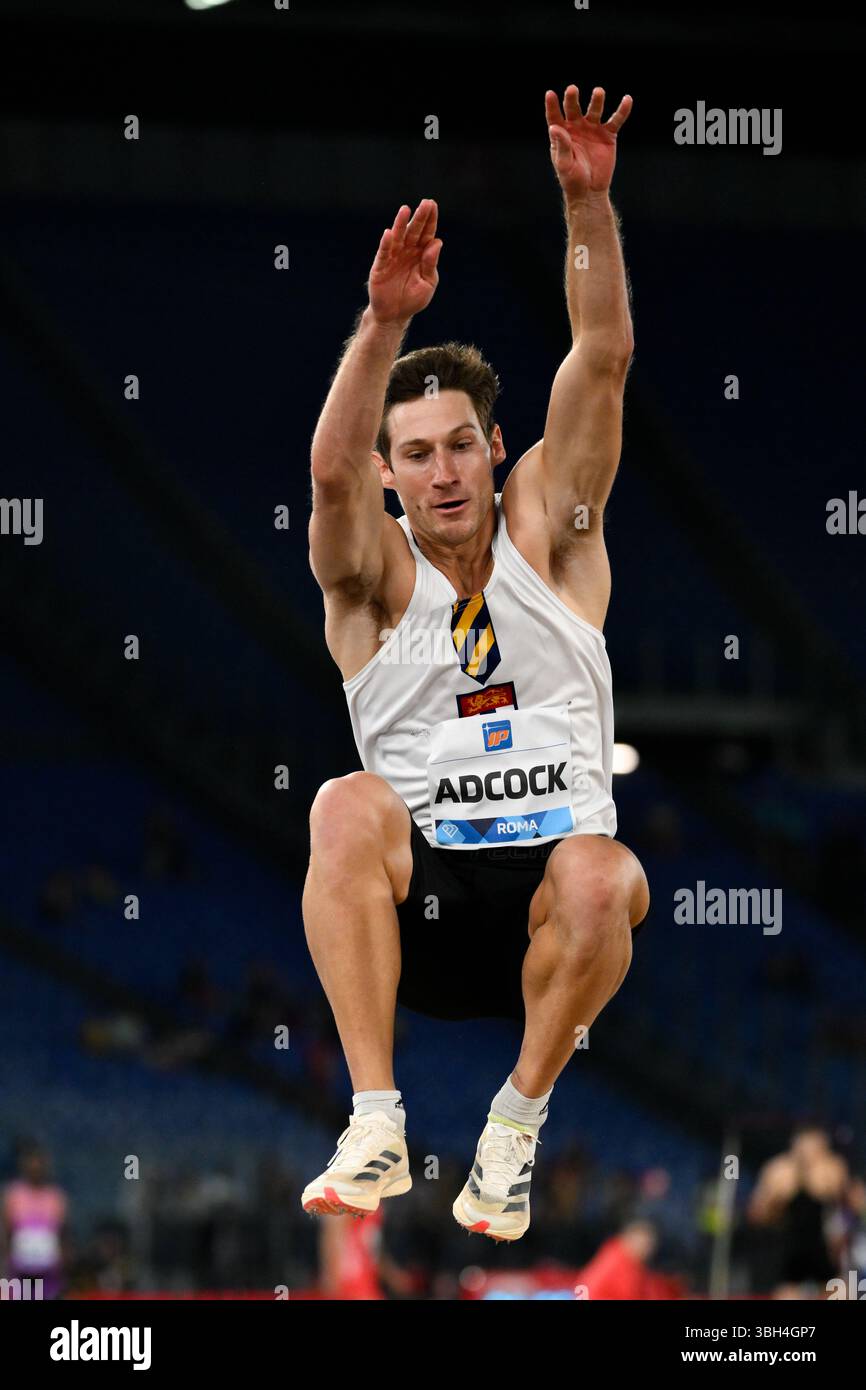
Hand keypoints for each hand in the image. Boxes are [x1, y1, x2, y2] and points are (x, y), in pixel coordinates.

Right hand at [367, 199, 441, 324]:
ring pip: (398, 237)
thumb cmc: (413, 299)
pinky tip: (389, 233)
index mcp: (421, 254)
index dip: (430, 220)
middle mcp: (407, 251)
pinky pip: (384, 253)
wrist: (394, 315)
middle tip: (426, 203)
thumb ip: (431, 264)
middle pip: (414, 231)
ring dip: (401, 224)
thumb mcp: (427, 283)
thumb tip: (437, 242)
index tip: (433, 206)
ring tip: (406, 209)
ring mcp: (393, 257)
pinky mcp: (380, 266)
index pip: (427, 234)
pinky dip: (386, 243)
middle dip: (420, 217)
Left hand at [545, 85, 631, 200]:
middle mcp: (577, 127)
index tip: (550, 94)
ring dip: (596, 101)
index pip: (555, 116)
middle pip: (573, 108)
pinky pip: (616, 119)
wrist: (590, 191)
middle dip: (572, 99)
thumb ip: (561, 145)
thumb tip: (554, 127)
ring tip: (598, 92)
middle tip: (572, 89)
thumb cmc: (572, 179)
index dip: (552, 105)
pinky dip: (622, 110)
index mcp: (562, 133)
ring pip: (595, 110)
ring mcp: (593, 129)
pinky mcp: (608, 134)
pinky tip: (627, 99)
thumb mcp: (564, 164)